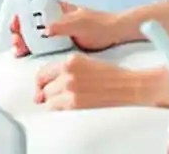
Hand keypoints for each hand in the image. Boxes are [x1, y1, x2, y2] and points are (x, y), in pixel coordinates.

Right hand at [10, 2, 132, 56]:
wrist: (114, 36)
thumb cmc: (101, 25)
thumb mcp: (80, 22)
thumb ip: (62, 25)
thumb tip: (45, 30)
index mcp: (57, 9)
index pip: (32, 9)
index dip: (21, 16)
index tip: (16, 25)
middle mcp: (55, 20)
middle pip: (29, 25)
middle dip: (19, 33)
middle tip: (17, 43)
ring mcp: (57, 34)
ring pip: (34, 37)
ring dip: (23, 43)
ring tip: (19, 51)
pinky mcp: (60, 47)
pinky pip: (42, 48)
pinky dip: (32, 52)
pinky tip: (27, 56)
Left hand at [33, 53, 159, 109]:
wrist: (127, 86)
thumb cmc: (111, 76)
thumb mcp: (86, 63)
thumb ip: (67, 70)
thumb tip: (47, 86)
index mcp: (71, 60)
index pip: (43, 72)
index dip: (40, 83)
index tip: (41, 88)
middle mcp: (68, 71)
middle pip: (44, 87)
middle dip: (49, 93)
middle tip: (58, 97)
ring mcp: (70, 87)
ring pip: (48, 99)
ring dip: (55, 102)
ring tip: (68, 101)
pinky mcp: (74, 102)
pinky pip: (56, 108)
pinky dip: (60, 109)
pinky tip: (71, 106)